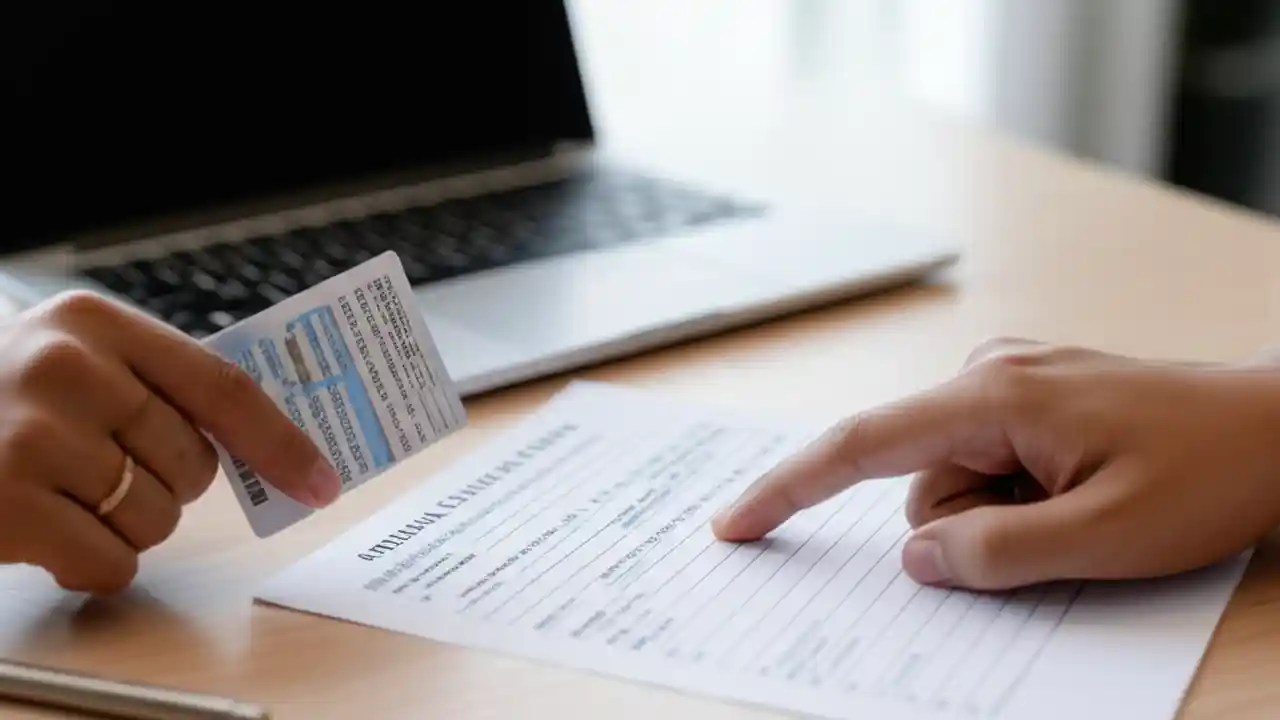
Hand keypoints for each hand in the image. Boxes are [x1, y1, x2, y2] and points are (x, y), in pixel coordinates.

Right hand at [0, 291, 340, 592]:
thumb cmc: (4, 400)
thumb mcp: (74, 359)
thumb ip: (160, 384)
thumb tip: (279, 441)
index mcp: (96, 322)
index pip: (222, 385)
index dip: (281, 441)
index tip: (322, 481)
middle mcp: (64, 369)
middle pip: (194, 463)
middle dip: (170, 484)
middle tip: (107, 467)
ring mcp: (30, 438)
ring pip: (158, 517)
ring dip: (127, 524)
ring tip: (66, 493)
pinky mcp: (5, 505)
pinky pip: (111, 562)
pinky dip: (93, 563)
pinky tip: (47, 530)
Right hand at [711, 338, 1279, 590]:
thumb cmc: (1210, 471)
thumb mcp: (1100, 538)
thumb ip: (992, 553)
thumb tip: (916, 557)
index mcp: (993, 396)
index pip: (861, 447)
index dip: (789, 490)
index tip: (736, 523)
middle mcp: (990, 375)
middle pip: (921, 482)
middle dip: (967, 529)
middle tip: (1060, 533)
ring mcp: (1014, 383)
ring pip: (958, 482)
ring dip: (1003, 517)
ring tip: (1087, 506)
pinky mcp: (1035, 397)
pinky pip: (990, 464)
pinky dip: (1018, 497)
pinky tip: (1084, 488)